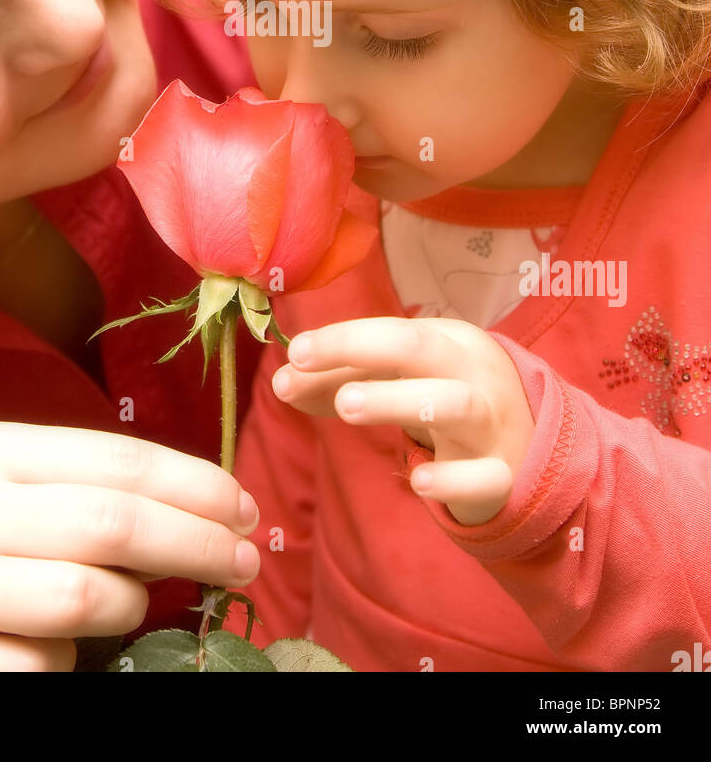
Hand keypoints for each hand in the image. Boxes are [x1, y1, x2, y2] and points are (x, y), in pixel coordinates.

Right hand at [0, 421, 259, 670]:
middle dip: (199, 541)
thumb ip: (83, 490)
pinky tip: (43, 648)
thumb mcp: (1, 492)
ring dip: (129, 607)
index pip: (117, 459)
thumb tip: (205, 510)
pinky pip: (43, 666)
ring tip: (124, 605)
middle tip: (246, 561)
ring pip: (88, 599)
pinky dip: (64, 662)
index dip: (196, 485)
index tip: (245, 510)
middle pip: (115, 524)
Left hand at [271, 317, 534, 525]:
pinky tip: (419, 482)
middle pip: (423, 350)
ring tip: (346, 406)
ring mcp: (492, 425)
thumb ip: (342, 381)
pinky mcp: (503, 477)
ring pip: (453, 404)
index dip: (341, 338)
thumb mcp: (401, 384)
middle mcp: (474, 374)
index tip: (294, 352)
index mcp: (450, 342)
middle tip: (304, 364)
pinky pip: (484, 477)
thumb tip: (283, 382)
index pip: (392, 330)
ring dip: (397, 400)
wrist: (529, 457)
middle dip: (362, 350)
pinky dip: (452, 479)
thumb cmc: (448, 406)